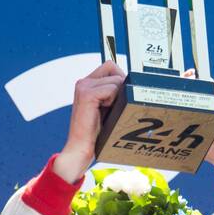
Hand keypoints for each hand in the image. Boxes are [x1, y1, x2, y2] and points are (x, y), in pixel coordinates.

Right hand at [55, 62, 125, 182]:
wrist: (81, 148)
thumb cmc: (95, 132)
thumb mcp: (107, 108)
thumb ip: (114, 93)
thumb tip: (131, 83)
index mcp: (87, 84)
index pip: (110, 66)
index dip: (119, 79)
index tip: (118, 97)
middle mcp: (83, 82)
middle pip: (113, 67)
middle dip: (120, 84)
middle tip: (114, 104)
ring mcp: (84, 86)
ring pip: (116, 79)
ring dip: (118, 96)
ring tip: (107, 111)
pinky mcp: (86, 94)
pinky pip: (112, 89)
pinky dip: (113, 101)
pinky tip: (104, 112)